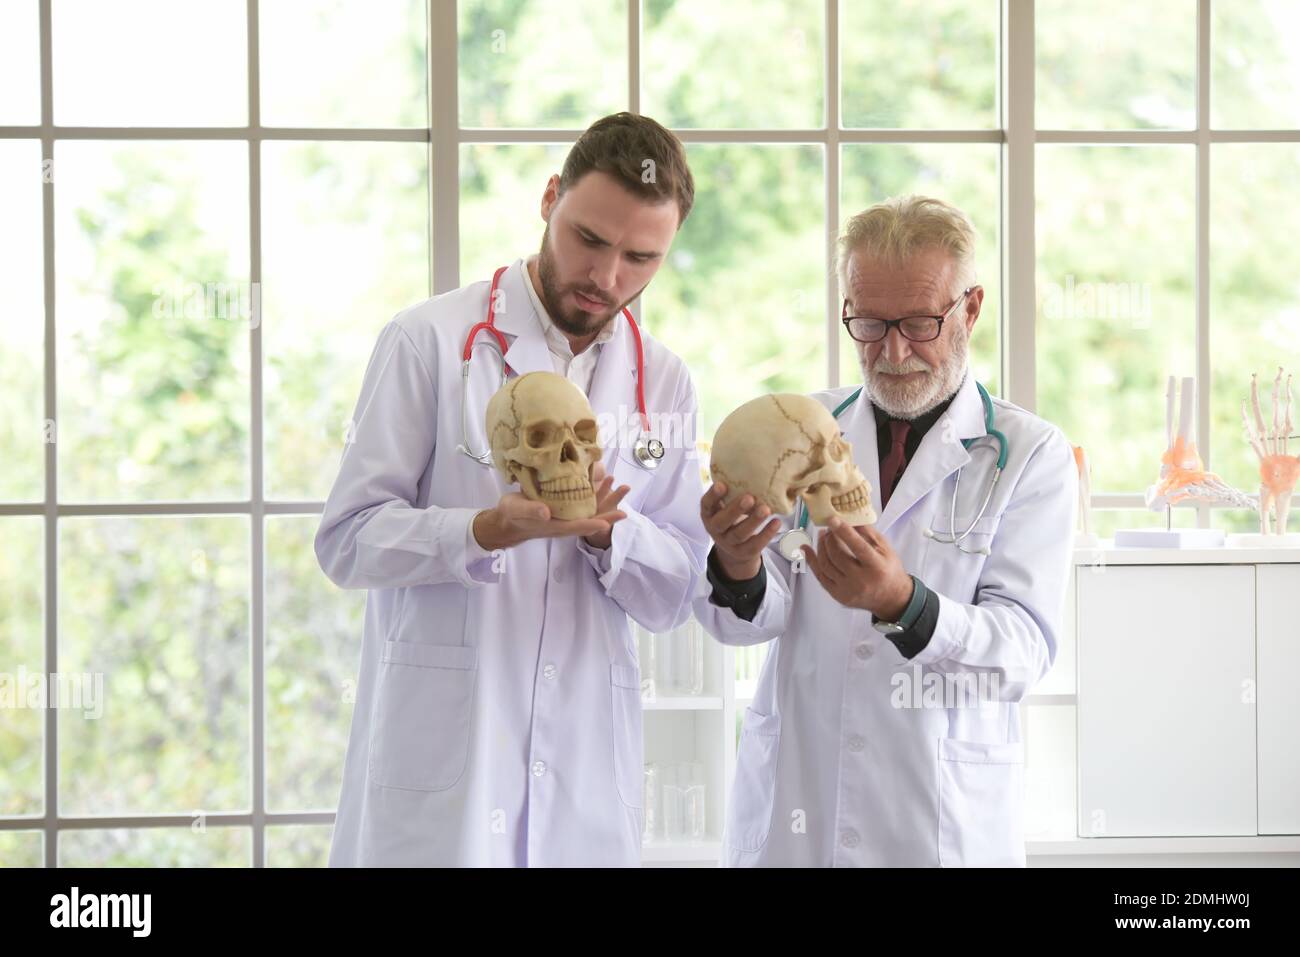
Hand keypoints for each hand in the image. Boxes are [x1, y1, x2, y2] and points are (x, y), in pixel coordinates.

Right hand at [472, 468, 627, 550]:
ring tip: (618, 493)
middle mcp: (564, 521)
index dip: (593, 525)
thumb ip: (532, 511)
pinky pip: (581, 501)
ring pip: (588, 511)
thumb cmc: (513, 515)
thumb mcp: (519, 511)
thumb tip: (547, 512)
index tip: (608, 524)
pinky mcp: (562, 506)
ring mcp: (564, 515)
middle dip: (606, 517)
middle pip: (589, 521)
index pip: (578, 526)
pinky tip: (602, 482)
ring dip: (603, 503)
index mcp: (555, 525)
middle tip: (625, 513)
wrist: (508, 517)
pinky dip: (593, 494)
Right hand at [700, 482, 781, 580]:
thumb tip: (751, 468)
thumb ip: (732, 492)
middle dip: (735, 510)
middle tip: (749, 498)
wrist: (733, 548)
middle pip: (722, 522)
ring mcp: (729, 543)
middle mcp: (716, 529)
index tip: (722, 485)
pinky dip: (766, 534)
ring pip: (739, 534)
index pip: (707, 505)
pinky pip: (754, 545)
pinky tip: (776, 522)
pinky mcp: (744, 552)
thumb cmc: (731, 517)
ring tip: (766, 509)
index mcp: (709, 514)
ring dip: (753, 521)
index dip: (713, 496)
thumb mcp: (725, 505)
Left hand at [800, 517, 912, 618]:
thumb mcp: (885, 549)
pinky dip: (811, 561)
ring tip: (822, 536)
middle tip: (829, 529)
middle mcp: (861, 581)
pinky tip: (807, 549)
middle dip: (830, 538)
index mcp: (877, 567)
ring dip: (820, 547)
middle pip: (837, 556)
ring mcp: (848, 590)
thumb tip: (849, 518)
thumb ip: (868, 533)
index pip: (858, 547)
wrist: (891, 598)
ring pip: (826, 565)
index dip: (844, 532)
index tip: (832, 519)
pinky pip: (820, 576)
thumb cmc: (888, 570)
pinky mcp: (838, 596)